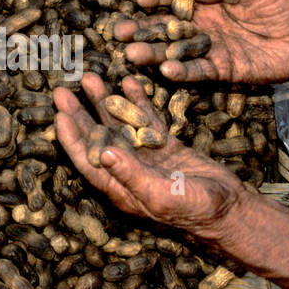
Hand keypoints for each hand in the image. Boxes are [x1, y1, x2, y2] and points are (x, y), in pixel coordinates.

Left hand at [52, 73, 246, 243]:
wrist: (230, 209)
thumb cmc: (195, 210)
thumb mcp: (160, 195)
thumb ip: (131, 175)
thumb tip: (103, 154)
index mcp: (121, 187)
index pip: (87, 160)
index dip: (71, 138)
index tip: (58, 114)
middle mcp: (129, 171)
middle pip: (98, 138)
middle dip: (80, 114)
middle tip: (63, 90)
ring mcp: (148, 158)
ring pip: (120, 125)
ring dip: (105, 103)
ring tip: (91, 79)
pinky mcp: (167, 148)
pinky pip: (147, 121)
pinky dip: (138, 102)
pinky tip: (129, 83)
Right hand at [113, 0, 288, 84]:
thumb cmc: (279, 7)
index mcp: (204, 3)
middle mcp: (201, 26)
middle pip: (165, 28)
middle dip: (142, 29)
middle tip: (120, 32)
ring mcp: (209, 49)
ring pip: (174, 52)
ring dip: (153, 54)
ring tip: (132, 54)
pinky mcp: (221, 70)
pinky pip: (197, 72)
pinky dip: (181, 71)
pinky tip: (165, 70)